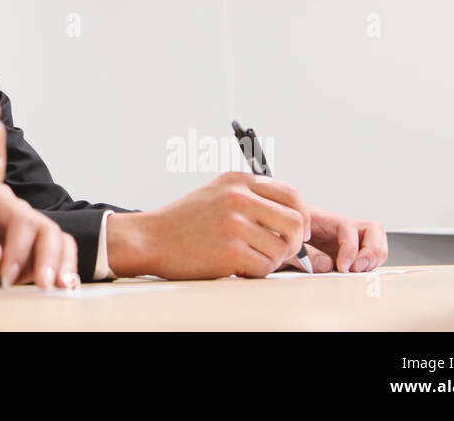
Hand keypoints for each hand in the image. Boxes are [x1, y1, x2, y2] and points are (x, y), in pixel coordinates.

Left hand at [0, 184, 78, 288]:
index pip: (21, 219)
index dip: (19, 249)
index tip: (6, 277)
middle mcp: (18, 212)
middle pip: (46, 228)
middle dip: (50, 257)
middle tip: (44, 283)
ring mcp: (29, 232)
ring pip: (58, 240)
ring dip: (63, 264)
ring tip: (63, 286)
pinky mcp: (34, 250)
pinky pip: (58, 254)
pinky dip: (64, 268)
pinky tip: (66, 284)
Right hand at [110, 172, 310, 278]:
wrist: (151, 238)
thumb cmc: (184, 220)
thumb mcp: (217, 192)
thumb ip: (251, 196)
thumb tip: (292, 216)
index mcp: (238, 181)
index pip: (291, 194)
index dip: (302, 216)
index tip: (300, 231)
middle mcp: (238, 198)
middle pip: (294, 222)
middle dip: (294, 243)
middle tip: (284, 251)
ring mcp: (234, 224)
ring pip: (281, 249)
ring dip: (271, 260)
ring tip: (250, 258)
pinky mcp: (230, 251)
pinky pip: (264, 268)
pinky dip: (256, 272)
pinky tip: (239, 266)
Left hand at [278, 206, 387, 272]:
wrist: (263, 245)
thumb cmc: (271, 239)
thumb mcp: (281, 246)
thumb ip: (303, 254)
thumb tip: (327, 264)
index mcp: (317, 219)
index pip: (345, 226)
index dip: (349, 246)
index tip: (342, 266)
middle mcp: (334, 228)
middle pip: (371, 229)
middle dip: (371, 251)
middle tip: (358, 269)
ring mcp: (342, 240)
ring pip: (373, 241)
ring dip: (373, 258)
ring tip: (360, 272)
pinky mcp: (345, 254)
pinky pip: (367, 256)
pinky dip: (369, 265)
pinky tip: (355, 275)